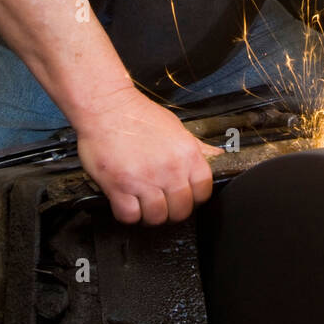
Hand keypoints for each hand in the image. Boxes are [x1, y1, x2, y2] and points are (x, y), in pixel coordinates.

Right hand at [76, 85, 219, 224]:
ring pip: (156, 217)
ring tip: (144, 205)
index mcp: (187, 154)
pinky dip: (128, 214)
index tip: (186, 198)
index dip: (195, 198)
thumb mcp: (176, 126)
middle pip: (181, 210)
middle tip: (164, 204)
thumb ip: (196, 146)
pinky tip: (127, 202)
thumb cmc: (138, 114)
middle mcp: (169, 169)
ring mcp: (144, 179)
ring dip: (150, 215)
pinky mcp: (119, 186)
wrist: (106, 106)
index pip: (203, 191)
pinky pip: (129, 216)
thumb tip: (217, 155)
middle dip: (173, 211)